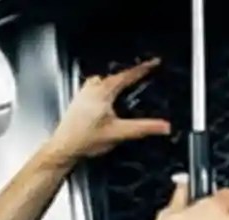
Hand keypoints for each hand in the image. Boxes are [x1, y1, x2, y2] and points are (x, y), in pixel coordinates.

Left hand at [44, 58, 170, 163]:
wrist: (63, 147)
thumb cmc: (85, 140)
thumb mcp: (119, 133)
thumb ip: (143, 128)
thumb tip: (164, 126)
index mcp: (103, 90)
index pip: (128, 75)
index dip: (143, 68)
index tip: (155, 62)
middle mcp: (93, 87)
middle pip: (117, 77)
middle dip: (131, 75)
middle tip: (145, 73)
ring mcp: (84, 92)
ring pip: (106, 81)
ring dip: (118, 82)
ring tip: (130, 85)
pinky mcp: (80, 99)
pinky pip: (98, 87)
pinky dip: (108, 89)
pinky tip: (111, 98)